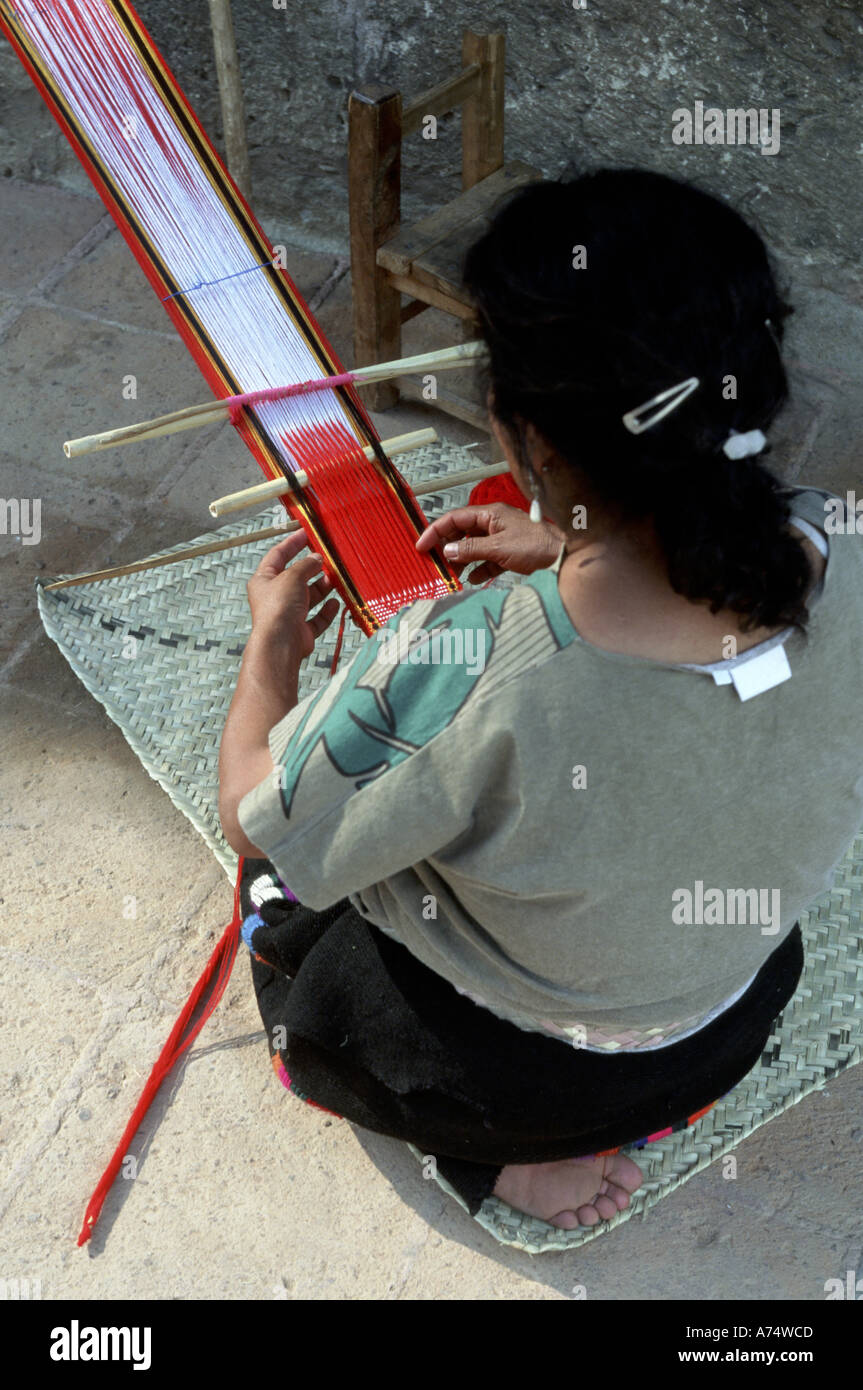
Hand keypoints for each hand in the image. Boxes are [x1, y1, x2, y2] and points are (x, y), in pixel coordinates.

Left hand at [246, 530, 339, 659]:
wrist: (280, 644)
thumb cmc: (278, 608)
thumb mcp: (292, 577)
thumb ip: (306, 565)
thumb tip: (317, 558)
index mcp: (264, 580)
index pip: (278, 555)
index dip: (293, 543)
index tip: (307, 533)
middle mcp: (275, 597)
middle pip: (296, 577)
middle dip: (312, 568)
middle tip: (328, 559)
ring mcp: (288, 614)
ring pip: (309, 597)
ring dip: (322, 588)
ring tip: (335, 580)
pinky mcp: (300, 630)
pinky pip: (316, 618)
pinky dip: (326, 611)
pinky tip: (335, 603)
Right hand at [415, 503, 565, 583]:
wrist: (562, 557)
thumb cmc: (536, 545)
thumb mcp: (498, 548)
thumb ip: (471, 549)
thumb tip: (447, 551)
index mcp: (490, 514)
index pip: (454, 519)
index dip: (435, 531)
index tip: (421, 546)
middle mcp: (493, 523)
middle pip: (461, 533)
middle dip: (447, 549)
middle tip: (435, 564)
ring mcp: (501, 538)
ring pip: (473, 548)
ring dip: (461, 561)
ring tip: (451, 575)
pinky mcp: (508, 553)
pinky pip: (486, 560)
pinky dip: (478, 569)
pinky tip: (472, 580)